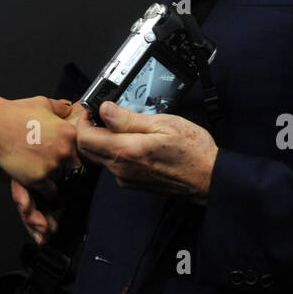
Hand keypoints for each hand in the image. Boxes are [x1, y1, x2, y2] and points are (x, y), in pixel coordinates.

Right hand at [9, 100, 89, 243]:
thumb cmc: (15, 113)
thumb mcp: (44, 103)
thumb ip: (61, 109)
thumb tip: (70, 108)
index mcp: (69, 133)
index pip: (84, 151)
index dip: (76, 155)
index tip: (70, 158)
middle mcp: (64, 151)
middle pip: (76, 169)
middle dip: (68, 169)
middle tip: (57, 168)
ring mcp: (52, 167)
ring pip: (63, 181)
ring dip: (56, 180)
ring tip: (45, 173)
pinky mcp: (37, 180)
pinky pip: (50, 193)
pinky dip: (46, 191)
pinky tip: (40, 183)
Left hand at [75, 100, 216, 203]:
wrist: (209, 178)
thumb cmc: (192, 150)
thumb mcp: (162, 123)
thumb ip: (128, 119)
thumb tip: (104, 110)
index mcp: (126, 151)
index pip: (85, 138)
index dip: (83, 120)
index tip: (92, 110)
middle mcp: (122, 169)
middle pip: (87, 150)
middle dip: (89, 130)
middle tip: (101, 115)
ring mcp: (127, 178)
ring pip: (100, 158)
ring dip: (102, 141)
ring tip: (120, 126)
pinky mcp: (133, 183)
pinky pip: (114, 166)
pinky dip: (114, 152)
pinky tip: (131, 141)